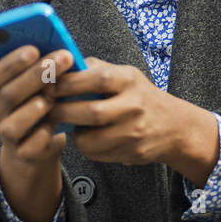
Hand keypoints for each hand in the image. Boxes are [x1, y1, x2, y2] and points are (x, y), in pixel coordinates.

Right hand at [0, 45, 72, 221]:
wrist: (38, 144)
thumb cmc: (39, 100)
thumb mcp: (36, 83)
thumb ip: (40, 67)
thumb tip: (60, 47)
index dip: (10, 63)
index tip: (33, 48)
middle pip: (9, 95)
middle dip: (36, 75)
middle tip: (63, 59)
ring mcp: (7, 136)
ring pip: (13, 125)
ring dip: (36, 108)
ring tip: (54, 97)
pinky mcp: (24, 154)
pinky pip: (31, 146)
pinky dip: (44, 133)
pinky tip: (57, 122)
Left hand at [45, 58, 219, 185]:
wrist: (174, 126)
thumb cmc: (140, 96)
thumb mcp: (125, 75)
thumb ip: (94, 69)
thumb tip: (59, 67)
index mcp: (129, 80)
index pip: (95, 79)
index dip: (67, 83)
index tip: (47, 85)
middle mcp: (134, 105)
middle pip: (89, 112)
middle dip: (61, 111)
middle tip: (46, 108)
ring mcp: (133, 132)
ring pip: (89, 139)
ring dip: (73, 132)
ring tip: (68, 123)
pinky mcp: (131, 153)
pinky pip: (95, 154)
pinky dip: (85, 146)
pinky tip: (88, 136)